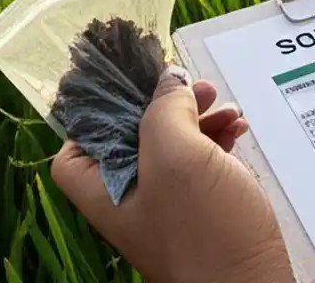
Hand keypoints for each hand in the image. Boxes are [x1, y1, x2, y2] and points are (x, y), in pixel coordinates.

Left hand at [51, 68, 292, 282]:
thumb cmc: (205, 234)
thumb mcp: (176, 156)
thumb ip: (164, 110)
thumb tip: (168, 80)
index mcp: (103, 193)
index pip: (76, 146)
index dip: (99, 112)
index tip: (133, 84)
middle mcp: (129, 202)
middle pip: (131, 138)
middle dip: (163, 105)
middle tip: (195, 86)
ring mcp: (167, 209)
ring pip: (172, 148)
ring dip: (198, 119)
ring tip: (226, 108)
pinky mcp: (201, 214)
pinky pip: (200, 165)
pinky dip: (216, 141)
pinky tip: (238, 131)